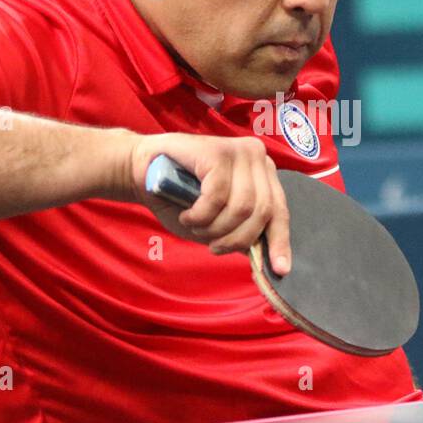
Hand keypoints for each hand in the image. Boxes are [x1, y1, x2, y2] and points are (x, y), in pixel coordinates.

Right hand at [126, 133, 291, 274]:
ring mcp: (238, 151)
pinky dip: (200, 215)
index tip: (280, 270)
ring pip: (242, 206)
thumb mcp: (217, 222)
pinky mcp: (217, 152)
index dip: (280, 242)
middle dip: (235, 238)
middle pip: (262, 212)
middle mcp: (257, 157)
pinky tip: (188, 215)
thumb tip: (267, 260)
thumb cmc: (181, 197)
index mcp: (263, 173)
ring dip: (215, 228)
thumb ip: (242, 232)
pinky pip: (217, 196)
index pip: (280, 211)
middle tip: (212, 246)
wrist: (143, 169)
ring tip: (195, 225)